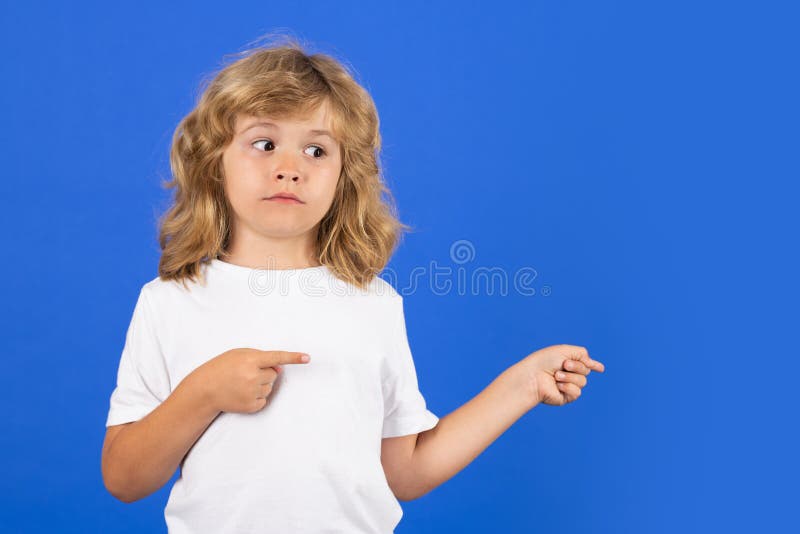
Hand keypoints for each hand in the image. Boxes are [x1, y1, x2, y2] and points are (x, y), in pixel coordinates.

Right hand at [191, 348, 310, 413]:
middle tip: (247, 374)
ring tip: (242, 384)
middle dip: (265, 373)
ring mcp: (251, 392)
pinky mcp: (251, 406)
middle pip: (274, 374)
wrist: (205, 389)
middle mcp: (252, 376)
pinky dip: (257, 396)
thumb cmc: (222, 368)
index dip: (294, 357)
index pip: (277, 357)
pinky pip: (265, 400)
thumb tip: (280, 368)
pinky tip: (243, 393)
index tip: (308, 358)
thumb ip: (260, 357)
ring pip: (270, 387)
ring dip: (261, 384)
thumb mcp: (239, 354)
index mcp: (250, 359)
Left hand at [516, 344, 604, 406]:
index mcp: (567, 361)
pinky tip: (557, 385)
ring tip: (556, 376)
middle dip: (577, 366)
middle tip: (564, 364)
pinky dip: (567, 386)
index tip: (600, 368)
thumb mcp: (564, 350)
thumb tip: (591, 362)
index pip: (584, 363)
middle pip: (586, 370)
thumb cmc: (544, 361)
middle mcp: (569, 374)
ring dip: (570, 376)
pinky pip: (577, 392)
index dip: (593, 365)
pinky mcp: (566, 397)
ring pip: (583, 381)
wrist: (533, 376)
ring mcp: (568, 386)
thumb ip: (581, 353)